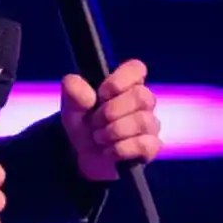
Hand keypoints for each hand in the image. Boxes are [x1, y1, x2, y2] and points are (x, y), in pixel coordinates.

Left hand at [59, 59, 162, 181]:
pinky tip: (108, 150)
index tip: (101, 94)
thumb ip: (73, 91)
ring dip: (113, 131)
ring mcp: (150, 123)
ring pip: (143, 121)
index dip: (119, 80)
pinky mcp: (151, 146)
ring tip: (98, 137)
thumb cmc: (83, 120)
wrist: (83, 154)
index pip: (137, 68)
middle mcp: (143, 100)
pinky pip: (145, 144)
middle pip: (142, 96)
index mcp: (126, 82)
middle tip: (94, 121)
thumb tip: (89, 96)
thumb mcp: (71, 104)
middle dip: (111, 112)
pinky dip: (121, 149)